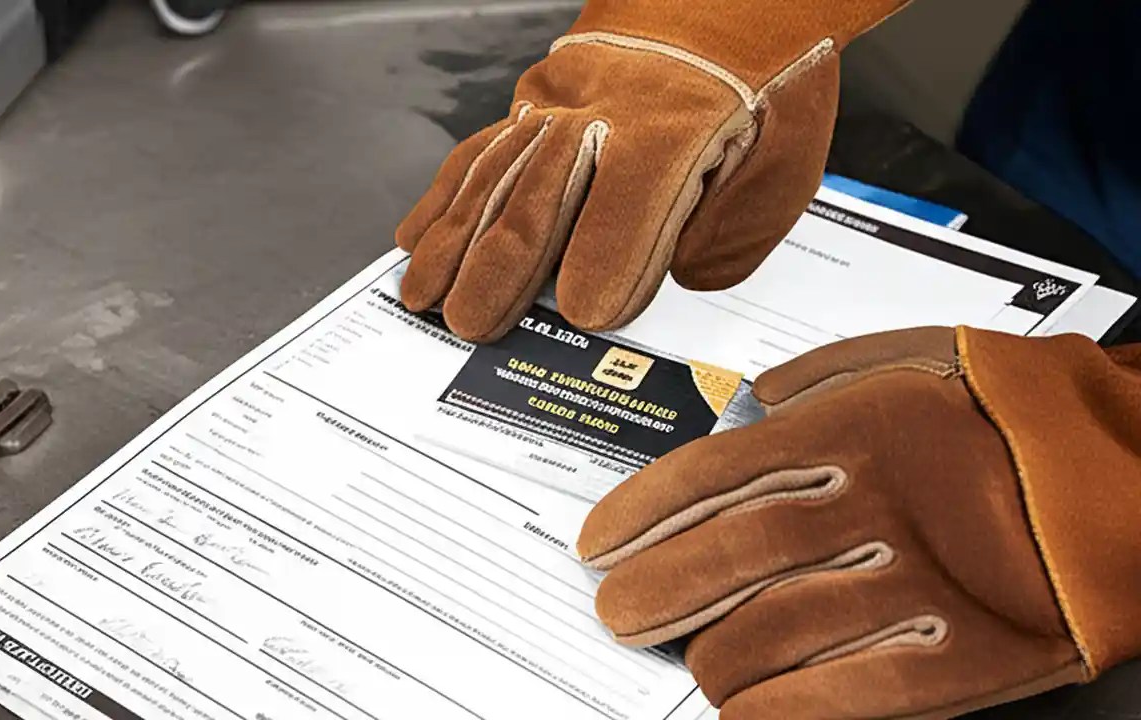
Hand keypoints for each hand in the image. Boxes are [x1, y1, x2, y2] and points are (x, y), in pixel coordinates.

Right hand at [394, 3, 849, 342]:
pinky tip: (417, 233)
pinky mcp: (535, 100)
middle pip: (539, 198)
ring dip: (454, 239)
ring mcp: (560, 104)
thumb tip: (679, 277)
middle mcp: (604, 114)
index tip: (585, 316)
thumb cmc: (765, 82)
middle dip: (500, 268)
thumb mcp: (786, 160)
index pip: (627, 212)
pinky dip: (444, 194)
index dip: (606, 267)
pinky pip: (480, 148)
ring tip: (424, 293)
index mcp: (675, 133)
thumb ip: (732, 231)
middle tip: (469, 324)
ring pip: (494, 176)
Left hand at [578, 327, 1087, 717]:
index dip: (640, 514)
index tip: (597, 541)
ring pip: (773, 633)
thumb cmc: (1012, 415)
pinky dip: (782, 709)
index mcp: (849, 433)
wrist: (1127, 474)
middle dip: (653, 590)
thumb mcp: (909, 363)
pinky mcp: (957, 655)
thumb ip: (818, 381)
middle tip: (613, 612)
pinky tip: (742, 711)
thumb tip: (746, 405)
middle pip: (724, 558)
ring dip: (711, 655)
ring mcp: (911, 587)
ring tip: (686, 661)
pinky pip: (847, 694)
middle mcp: (868, 508)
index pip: (709, 476)